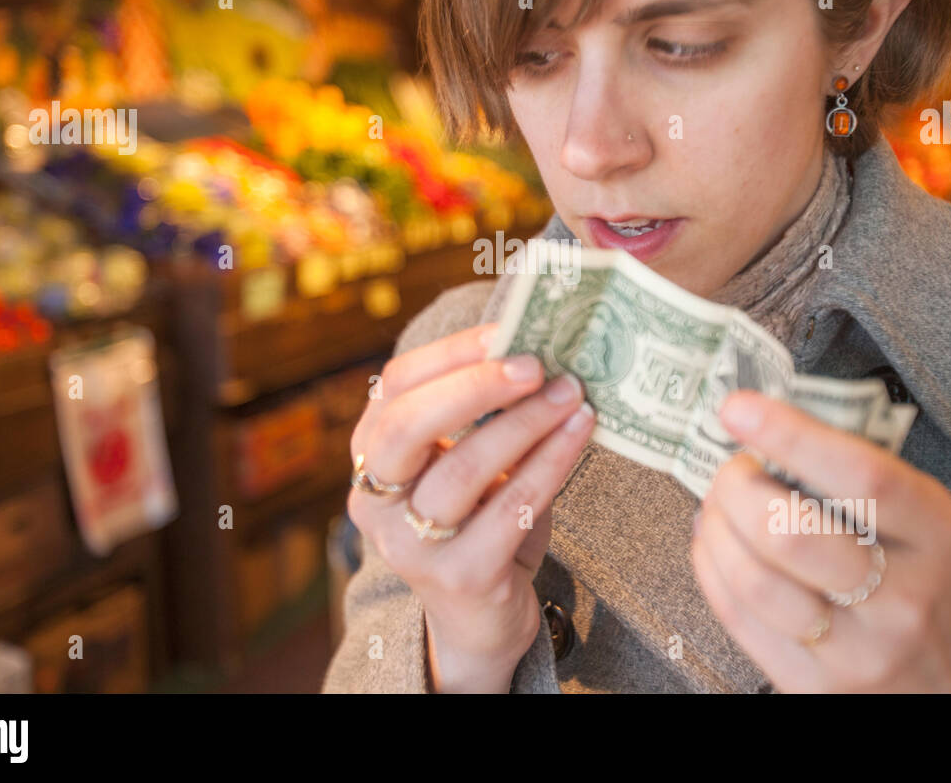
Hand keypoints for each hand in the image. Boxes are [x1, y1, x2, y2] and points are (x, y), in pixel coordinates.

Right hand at [347, 322, 594, 691]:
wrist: (480, 618)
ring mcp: (410, 545)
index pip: (394, 387)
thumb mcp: (470, 461)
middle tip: (535, 364)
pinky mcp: (457, 577)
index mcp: (370, 455)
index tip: (505, 332)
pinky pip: (508, 509)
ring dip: (525, 424)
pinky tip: (580, 436)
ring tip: (572, 394)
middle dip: (474, 386)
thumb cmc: (479, 520)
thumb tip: (541, 348)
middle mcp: (374, 500)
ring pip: (462, 470)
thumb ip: (487, 414)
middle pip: (407, 427)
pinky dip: (550, 465)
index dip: (449, 354)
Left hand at [690, 390, 950, 692]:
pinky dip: (709, 568)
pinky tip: (714, 546)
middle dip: (736, 490)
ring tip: (716, 510)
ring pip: (754, 579)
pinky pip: (737, 616)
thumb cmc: (906, 583)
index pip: (861, 476)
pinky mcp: (813, 684)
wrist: (930, 687)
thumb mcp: (911, 524)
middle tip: (731, 472)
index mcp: (930, 533)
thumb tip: (758, 433)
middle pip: (790, 534)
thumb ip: (848, 478)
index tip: (738, 408)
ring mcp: (858, 649)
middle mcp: (901, 596)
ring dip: (714, 530)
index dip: (792, 436)